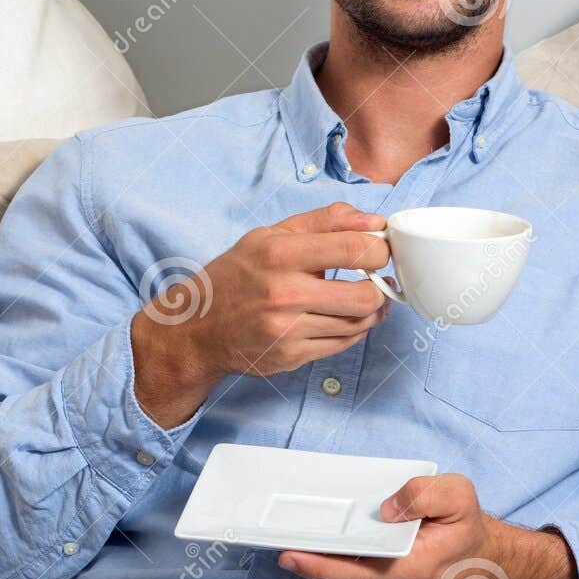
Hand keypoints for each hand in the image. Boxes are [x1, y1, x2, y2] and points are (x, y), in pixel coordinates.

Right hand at [131, 202, 391, 428]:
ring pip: (358, 324)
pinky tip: (347, 317)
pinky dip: (354, 329)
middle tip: (379, 277)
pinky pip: (343, 344)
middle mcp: (284, 294)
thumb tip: (373, 221)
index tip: (380, 249)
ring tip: (368, 297)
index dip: (379, 249)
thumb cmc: (237, 276)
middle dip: (381, 286)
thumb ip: (324, 222)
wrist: (198, 328)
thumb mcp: (269, 236)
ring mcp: (288, 330)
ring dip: (373, 310)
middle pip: (364, 295)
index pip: (352, 249)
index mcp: (279, 254)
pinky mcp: (291, 356)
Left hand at [278, 473, 578, 578]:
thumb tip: (387, 507)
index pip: (356, 569)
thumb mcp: (458, 495)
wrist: (486, 568)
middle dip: (306, 563)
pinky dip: (334, 572)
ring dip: (319, 566)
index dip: (320, 563)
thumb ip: (423, 494)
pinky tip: (321, 551)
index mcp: (414, 567)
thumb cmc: (467, 529)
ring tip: (294, 540)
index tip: (290, 553)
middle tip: (275, 544)